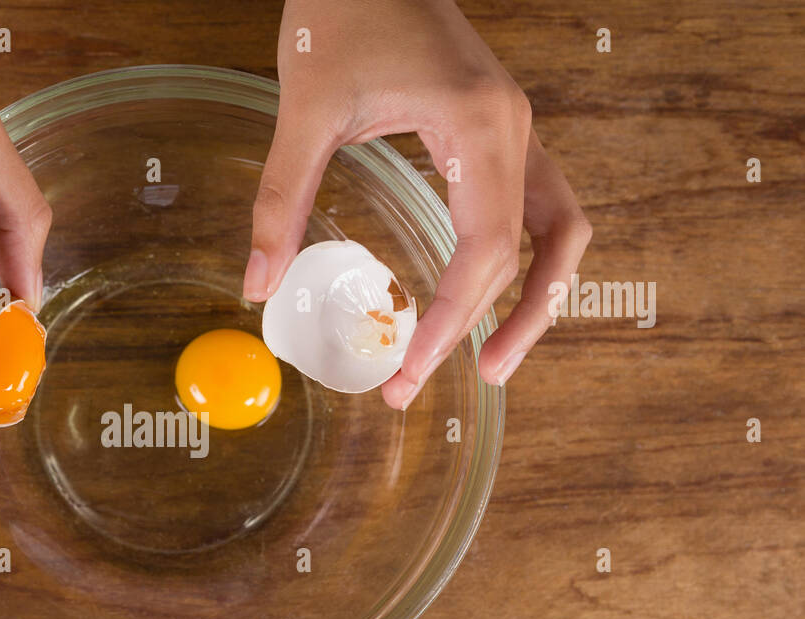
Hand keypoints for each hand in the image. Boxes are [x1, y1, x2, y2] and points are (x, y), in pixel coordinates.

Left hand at [245, 0, 590, 407]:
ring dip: (535, 301)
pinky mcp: (497, 131)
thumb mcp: (304, 108)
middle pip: (531, 252)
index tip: (409, 369)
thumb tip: (259, 285)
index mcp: (478, 124)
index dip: (452, 319)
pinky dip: (521, 262)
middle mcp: (513, 129)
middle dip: (489, 328)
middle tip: (423, 383)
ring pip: (558, 232)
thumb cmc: (342, 9)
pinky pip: (535, 209)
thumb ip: (282, 199)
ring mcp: (515, 129)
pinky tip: (483, 299)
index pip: (488, 247)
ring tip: (492, 362)